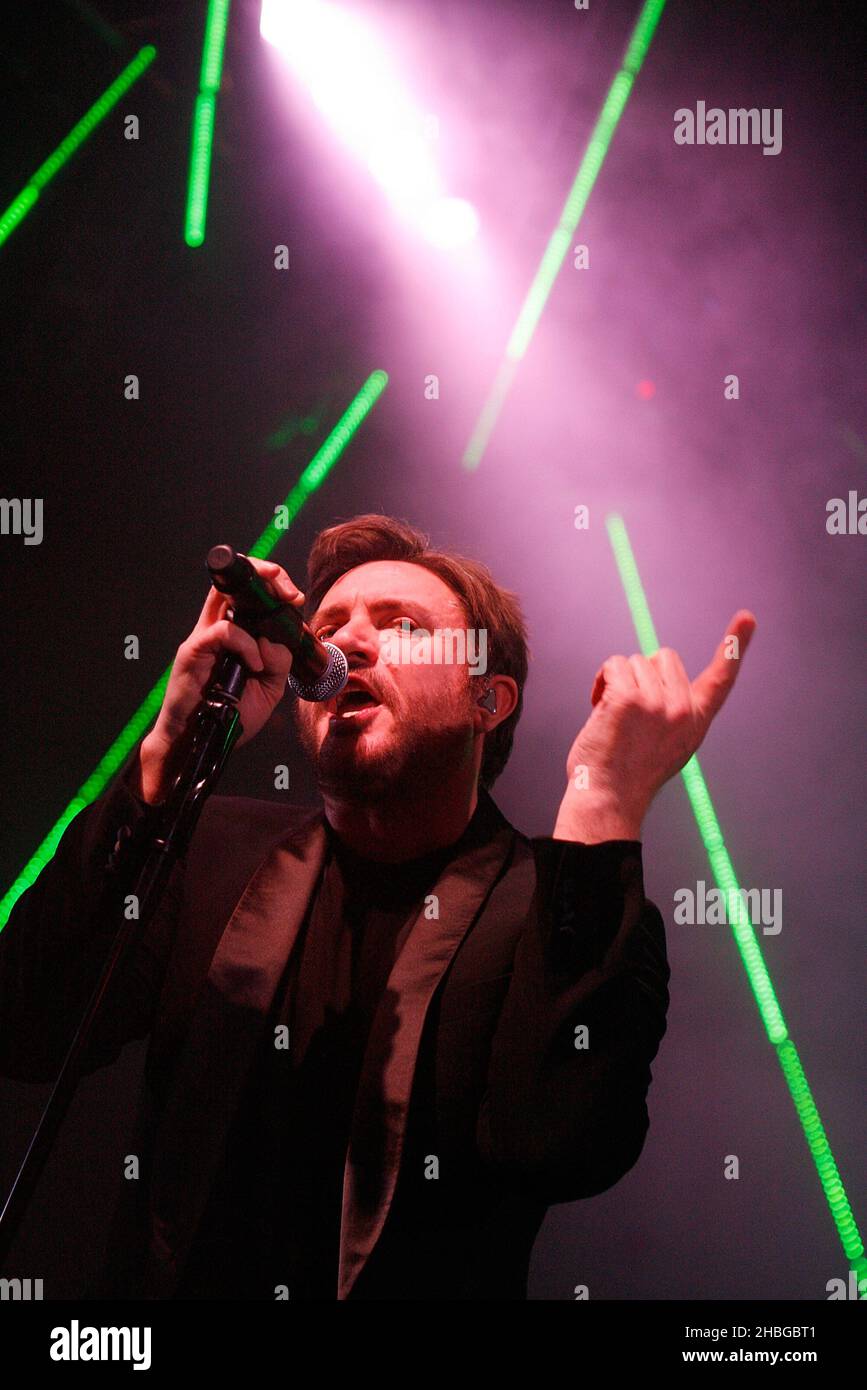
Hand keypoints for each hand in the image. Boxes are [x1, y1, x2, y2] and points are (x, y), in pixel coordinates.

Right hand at [135, 558, 303, 802]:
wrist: (200, 739)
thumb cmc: (231, 714)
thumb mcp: (268, 688)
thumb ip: (279, 662)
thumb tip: (278, 639)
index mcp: (236, 633)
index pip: (249, 593)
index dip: (273, 585)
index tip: (295, 599)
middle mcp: (218, 627)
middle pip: (235, 582)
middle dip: (267, 574)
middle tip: (291, 592)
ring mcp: (203, 637)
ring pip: (224, 594)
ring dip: (257, 591)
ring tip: (283, 604)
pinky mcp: (193, 650)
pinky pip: (224, 633)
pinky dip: (246, 646)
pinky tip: (255, 666)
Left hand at [553, 610, 756, 842]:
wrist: (608, 798)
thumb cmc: (629, 774)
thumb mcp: (667, 744)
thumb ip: (670, 711)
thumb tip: (652, 671)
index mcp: (695, 722)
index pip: (721, 679)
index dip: (734, 647)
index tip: (747, 618)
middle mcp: (682, 709)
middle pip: (664, 656)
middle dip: (642, 674)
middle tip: (629, 710)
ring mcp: (656, 703)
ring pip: (634, 661)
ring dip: (618, 680)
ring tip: (613, 717)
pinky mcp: (628, 699)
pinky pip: (614, 665)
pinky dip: (602, 680)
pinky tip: (599, 706)